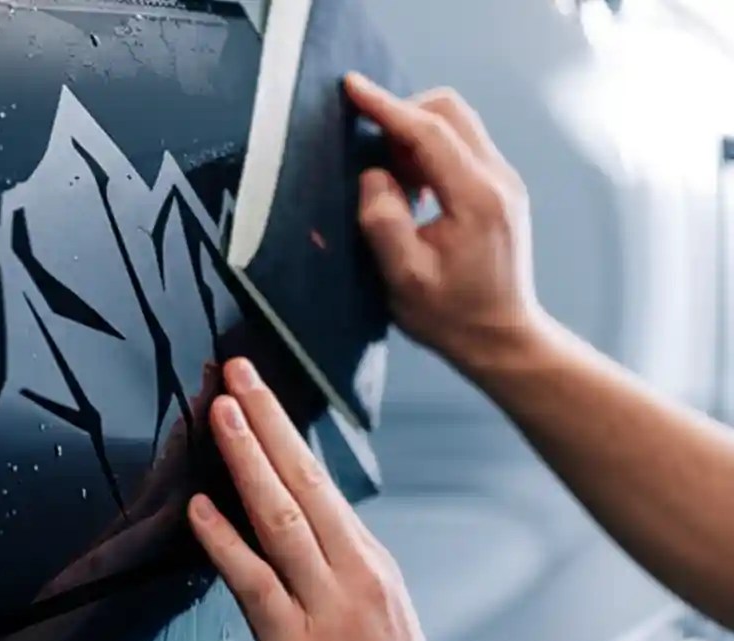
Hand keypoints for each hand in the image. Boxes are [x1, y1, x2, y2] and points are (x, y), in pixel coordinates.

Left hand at [188, 358, 450, 640]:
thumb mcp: (370, 609)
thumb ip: (331, 561)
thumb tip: (292, 517)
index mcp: (367, 562)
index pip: (319, 480)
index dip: (283, 429)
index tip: (257, 389)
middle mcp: (352, 575)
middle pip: (305, 481)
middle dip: (268, 420)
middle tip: (238, 371)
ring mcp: (327, 609)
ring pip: (282, 518)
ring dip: (248, 459)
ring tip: (221, 412)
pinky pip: (256, 583)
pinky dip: (226, 542)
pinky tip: (201, 509)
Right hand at [345, 73, 545, 369]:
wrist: (501, 338)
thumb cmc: (450, 317)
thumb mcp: (404, 280)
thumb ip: (383, 223)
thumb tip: (373, 175)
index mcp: (476, 198)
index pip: (428, 131)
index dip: (386, 106)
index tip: (351, 88)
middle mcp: (498, 179)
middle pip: (449, 111)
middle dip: (402, 115)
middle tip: (369, 151)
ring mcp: (504, 181)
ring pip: (457, 123)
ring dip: (414, 134)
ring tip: (390, 178)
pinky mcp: (500, 188)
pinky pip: (462, 145)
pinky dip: (429, 150)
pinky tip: (411, 188)